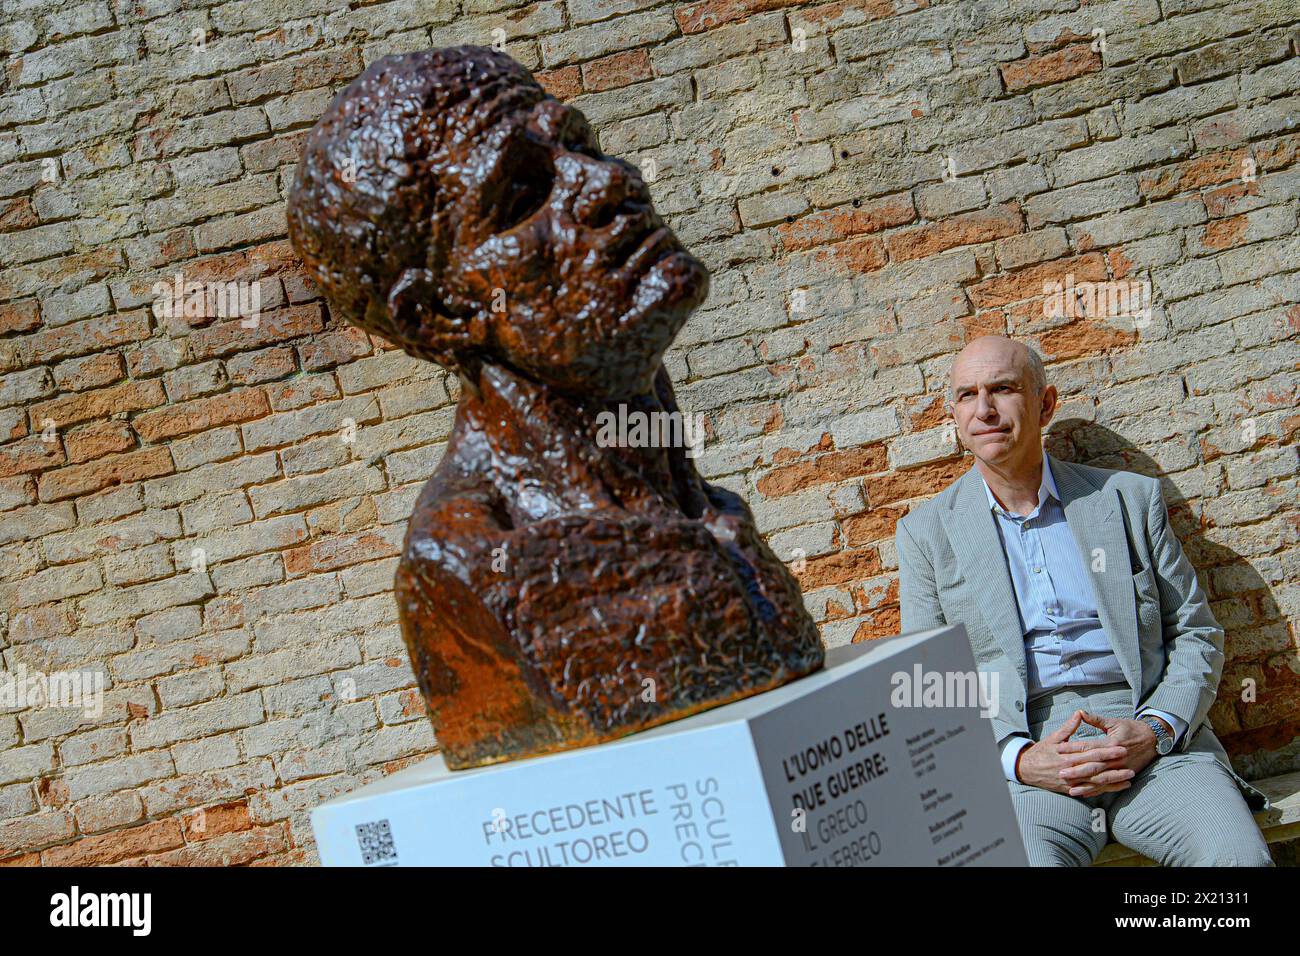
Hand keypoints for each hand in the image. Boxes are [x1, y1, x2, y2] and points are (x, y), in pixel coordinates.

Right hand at [1015, 710, 1134, 795]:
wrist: (1026, 769)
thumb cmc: (1041, 752)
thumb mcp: (1053, 737)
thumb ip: (1068, 727)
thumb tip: (1079, 713)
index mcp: (1066, 754)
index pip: (1090, 751)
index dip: (1106, 750)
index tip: (1121, 747)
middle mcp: (1069, 769)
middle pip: (1095, 766)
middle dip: (1114, 764)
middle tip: (1129, 760)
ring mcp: (1071, 781)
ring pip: (1096, 781)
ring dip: (1114, 779)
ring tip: (1130, 776)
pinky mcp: (1071, 790)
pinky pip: (1092, 790)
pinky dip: (1106, 789)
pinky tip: (1118, 787)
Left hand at [1055, 712, 1158, 796]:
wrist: (1154, 739)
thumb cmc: (1132, 729)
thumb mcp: (1114, 722)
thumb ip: (1096, 719)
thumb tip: (1079, 712)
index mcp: (1111, 743)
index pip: (1089, 747)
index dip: (1073, 748)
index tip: (1059, 749)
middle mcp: (1116, 758)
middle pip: (1093, 765)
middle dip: (1076, 770)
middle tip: (1061, 773)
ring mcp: (1122, 768)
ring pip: (1100, 779)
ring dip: (1086, 785)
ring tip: (1071, 790)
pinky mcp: (1125, 775)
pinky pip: (1110, 785)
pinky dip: (1098, 790)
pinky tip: (1086, 794)